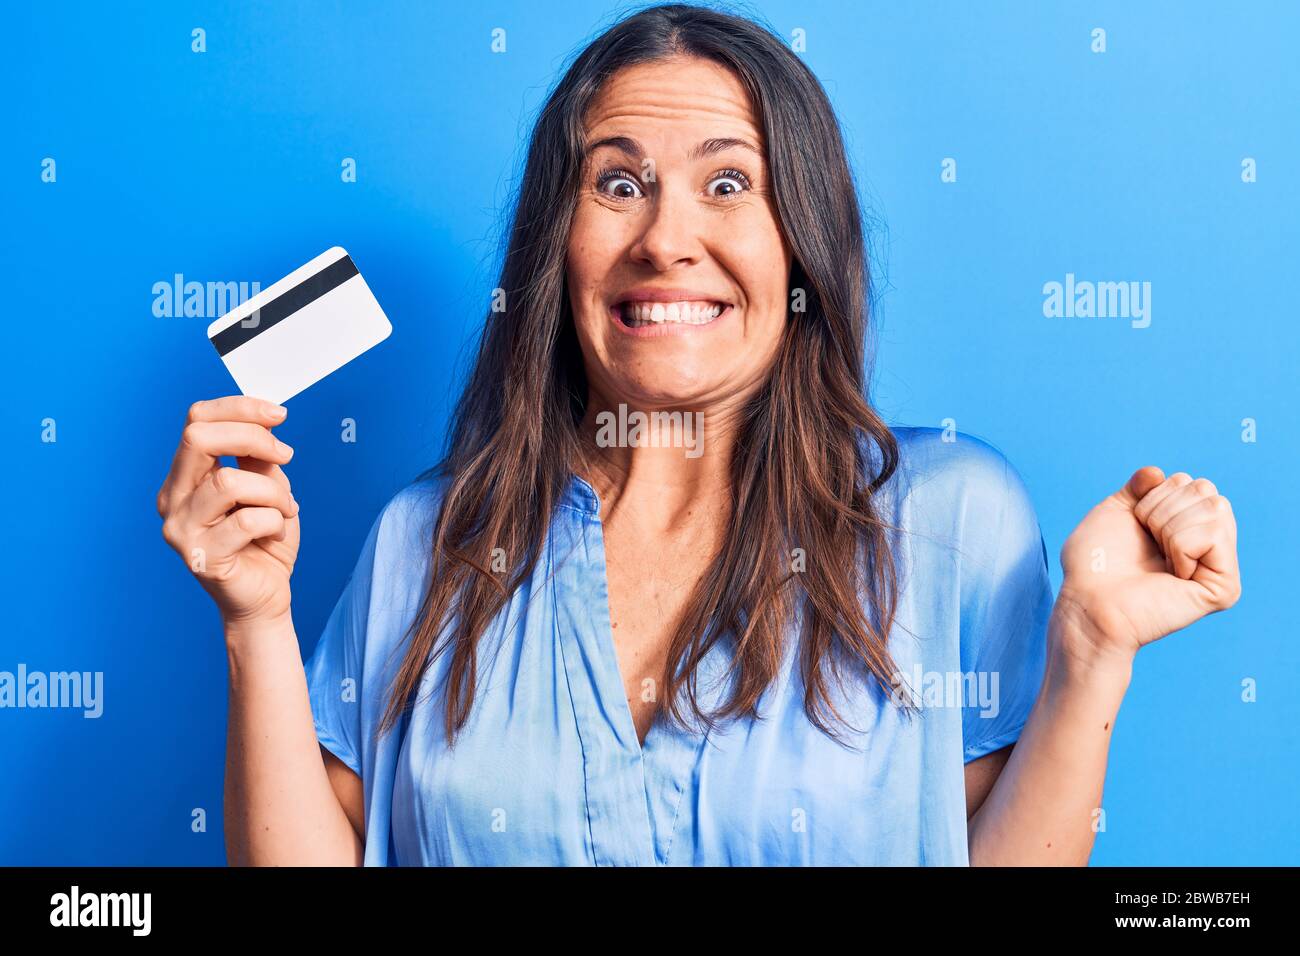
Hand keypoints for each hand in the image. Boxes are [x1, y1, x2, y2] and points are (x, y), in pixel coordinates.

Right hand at [158, 396, 299, 627]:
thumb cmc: (264, 540)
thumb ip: (258, 458)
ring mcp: (181, 528)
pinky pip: (246, 521)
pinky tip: (275, 532)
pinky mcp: (200, 556)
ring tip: (286, 508)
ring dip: (273, 491)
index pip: (196, 420)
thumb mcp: (268, 487)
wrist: (265, 597)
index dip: (239, 408)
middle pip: (197, 438)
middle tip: (286, 455)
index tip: (279, 415)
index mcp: (185, 476)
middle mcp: (173, 498)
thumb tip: (265, 423)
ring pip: (228, 481)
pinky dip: (274, 521)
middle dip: (252, 437)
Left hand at [1057, 466, 1240, 659]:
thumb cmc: (1096, 561)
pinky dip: (1181, 547)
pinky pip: (1213, 535)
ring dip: (1169, 529)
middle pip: (1207, 491)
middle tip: (1148, 544)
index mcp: (1187, 527)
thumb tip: (1158, 472)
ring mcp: (1219, 567)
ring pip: (1214, 508)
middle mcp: (1208, 545)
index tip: (1137, 526)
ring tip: (1158, 560)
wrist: (1090, 600)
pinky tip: (1172, 573)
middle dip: (1163, 510)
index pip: (1191, 482)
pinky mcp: (1225, 588)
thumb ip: (1140, 487)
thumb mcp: (1115, 510)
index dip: (1155, 497)